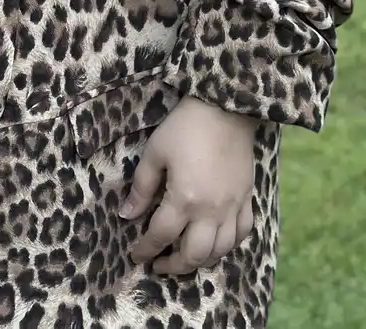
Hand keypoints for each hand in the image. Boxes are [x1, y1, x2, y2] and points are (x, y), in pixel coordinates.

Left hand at [121, 96, 255, 273]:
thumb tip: (127, 215)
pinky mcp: (247, 199)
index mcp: (185, 199)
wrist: (225, 109)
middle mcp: (211, 212)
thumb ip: (142, 187)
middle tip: (159, 265)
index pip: (161, 235)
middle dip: (174, 265)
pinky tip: (216, 243)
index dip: (146, 248)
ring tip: (185, 258)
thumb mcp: (155, 152)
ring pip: (220, 251)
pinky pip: (242, 234)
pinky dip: (227, 245)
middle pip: (194, 254)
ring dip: (201, 260)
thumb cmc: (184, 127)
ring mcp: (233, 208)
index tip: (136, 255)